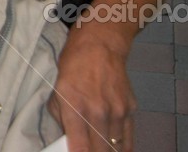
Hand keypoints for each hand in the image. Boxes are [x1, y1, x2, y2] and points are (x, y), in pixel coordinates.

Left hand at [48, 27, 135, 151]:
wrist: (100, 45)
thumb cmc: (72, 66)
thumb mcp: (56, 90)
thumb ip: (61, 118)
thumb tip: (67, 139)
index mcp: (74, 107)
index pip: (80, 148)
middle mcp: (98, 112)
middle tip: (87, 150)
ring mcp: (117, 112)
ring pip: (115, 148)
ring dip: (106, 151)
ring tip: (99, 148)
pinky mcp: (131, 110)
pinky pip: (128, 139)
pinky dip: (121, 148)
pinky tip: (113, 149)